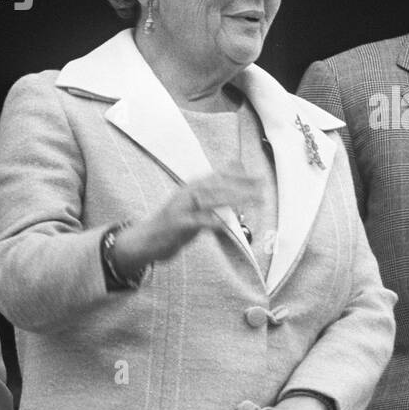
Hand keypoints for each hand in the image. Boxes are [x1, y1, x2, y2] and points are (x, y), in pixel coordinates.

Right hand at [111, 168, 260, 275]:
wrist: (146, 240)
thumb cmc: (176, 222)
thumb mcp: (195, 204)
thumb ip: (213, 189)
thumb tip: (233, 169)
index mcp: (192, 187)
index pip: (219, 177)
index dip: (240, 176)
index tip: (259, 179)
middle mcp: (187, 193)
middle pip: (217, 185)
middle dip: (242, 186)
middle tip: (262, 188)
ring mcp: (181, 208)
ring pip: (210, 199)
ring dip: (233, 199)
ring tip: (252, 201)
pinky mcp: (177, 224)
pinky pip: (198, 221)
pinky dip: (212, 222)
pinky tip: (226, 224)